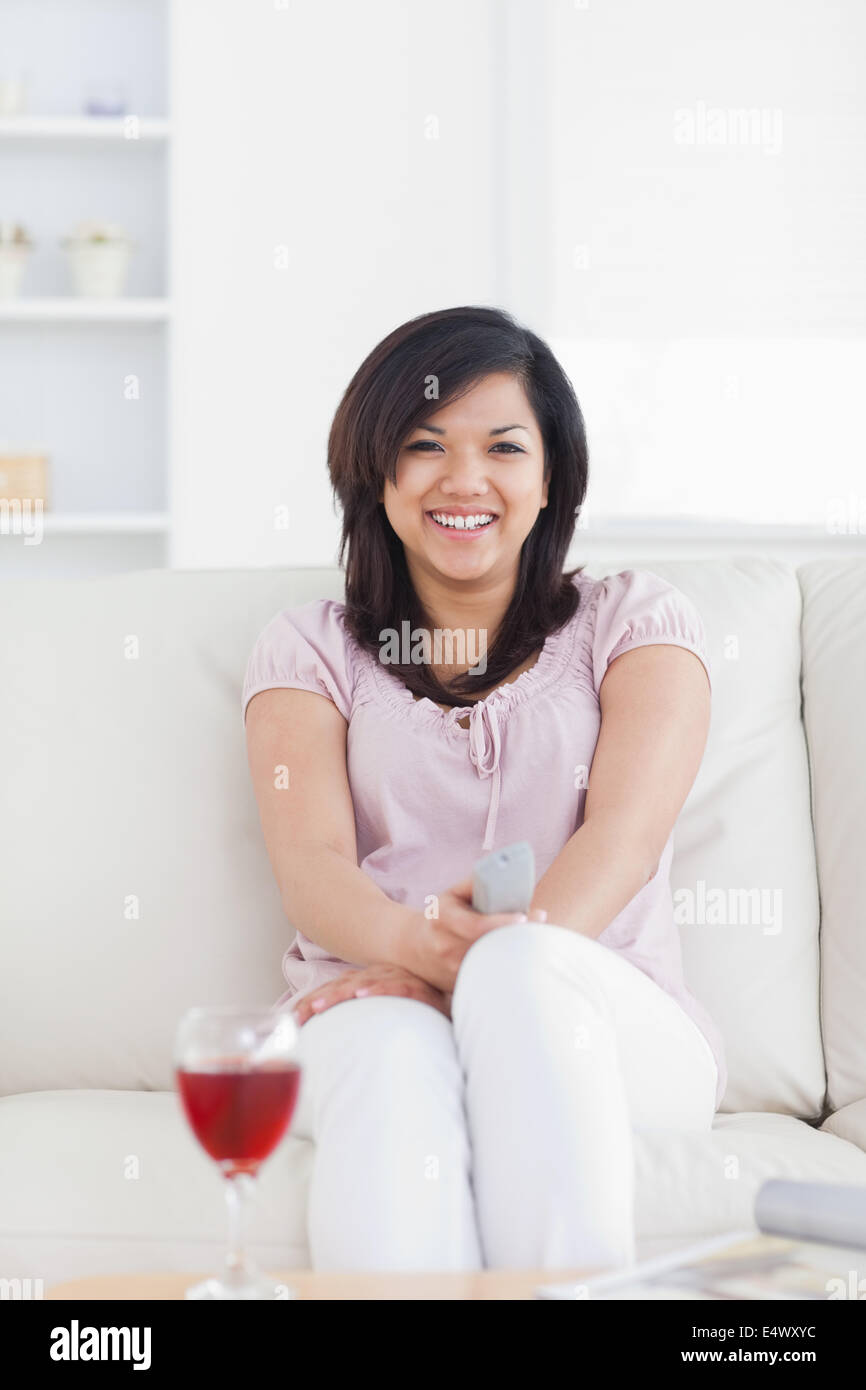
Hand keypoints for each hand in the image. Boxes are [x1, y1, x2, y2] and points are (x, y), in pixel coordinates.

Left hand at [290, 963, 451, 1025]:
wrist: (465, 1002)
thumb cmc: (424, 1014)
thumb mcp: (389, 1017)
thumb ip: (367, 1025)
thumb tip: (338, 1052)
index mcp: (370, 982)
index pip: (334, 989)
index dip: (311, 1002)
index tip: (291, 1019)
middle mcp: (381, 978)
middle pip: (342, 986)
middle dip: (317, 1001)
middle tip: (296, 1017)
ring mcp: (400, 980)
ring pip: (364, 984)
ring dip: (340, 994)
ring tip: (320, 1007)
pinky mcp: (421, 988)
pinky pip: (398, 986)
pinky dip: (379, 989)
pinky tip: (363, 994)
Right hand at [398, 875, 547, 993]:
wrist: (413, 948)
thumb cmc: (441, 916)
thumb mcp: (451, 894)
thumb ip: (476, 883)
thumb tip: (507, 876)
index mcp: (442, 919)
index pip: (476, 926)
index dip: (502, 922)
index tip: (524, 916)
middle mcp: (444, 947)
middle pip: (489, 947)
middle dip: (517, 938)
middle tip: (540, 926)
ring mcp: (451, 970)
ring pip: (492, 964)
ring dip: (515, 953)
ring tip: (534, 940)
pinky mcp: (459, 985)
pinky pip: (489, 977)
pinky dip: (507, 968)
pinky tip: (520, 959)